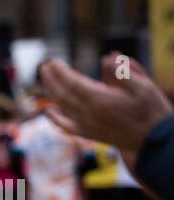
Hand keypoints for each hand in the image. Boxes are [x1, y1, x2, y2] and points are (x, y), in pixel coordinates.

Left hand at [40, 54, 173, 152]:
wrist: (154, 140)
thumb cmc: (151, 110)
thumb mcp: (143, 86)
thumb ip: (123, 72)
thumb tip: (106, 59)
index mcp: (101, 101)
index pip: (73, 83)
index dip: (61, 72)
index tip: (53, 62)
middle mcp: (89, 114)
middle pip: (63, 95)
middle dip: (51, 80)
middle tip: (44, 66)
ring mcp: (87, 126)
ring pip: (62, 108)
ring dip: (51, 93)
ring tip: (46, 79)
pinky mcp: (89, 134)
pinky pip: (66, 126)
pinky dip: (55, 119)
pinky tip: (48, 111)